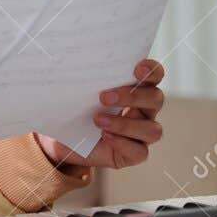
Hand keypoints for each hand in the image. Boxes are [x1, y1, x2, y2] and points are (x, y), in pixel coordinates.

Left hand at [36, 59, 165, 170]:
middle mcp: (143, 110)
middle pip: (156, 99)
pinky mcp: (133, 153)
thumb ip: (79, 79)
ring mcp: (141, 133)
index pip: (153, 75)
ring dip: (125, 124)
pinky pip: (140, 151)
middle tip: (103, 97)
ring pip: (153, 129)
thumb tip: (63, 62)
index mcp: (134, 89)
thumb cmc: (71, 111)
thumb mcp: (73, 92)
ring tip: (97, 120)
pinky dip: (122, 143)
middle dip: (133, 96)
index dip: (151, 70)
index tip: (138, 68)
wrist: (60, 141)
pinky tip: (104, 136)